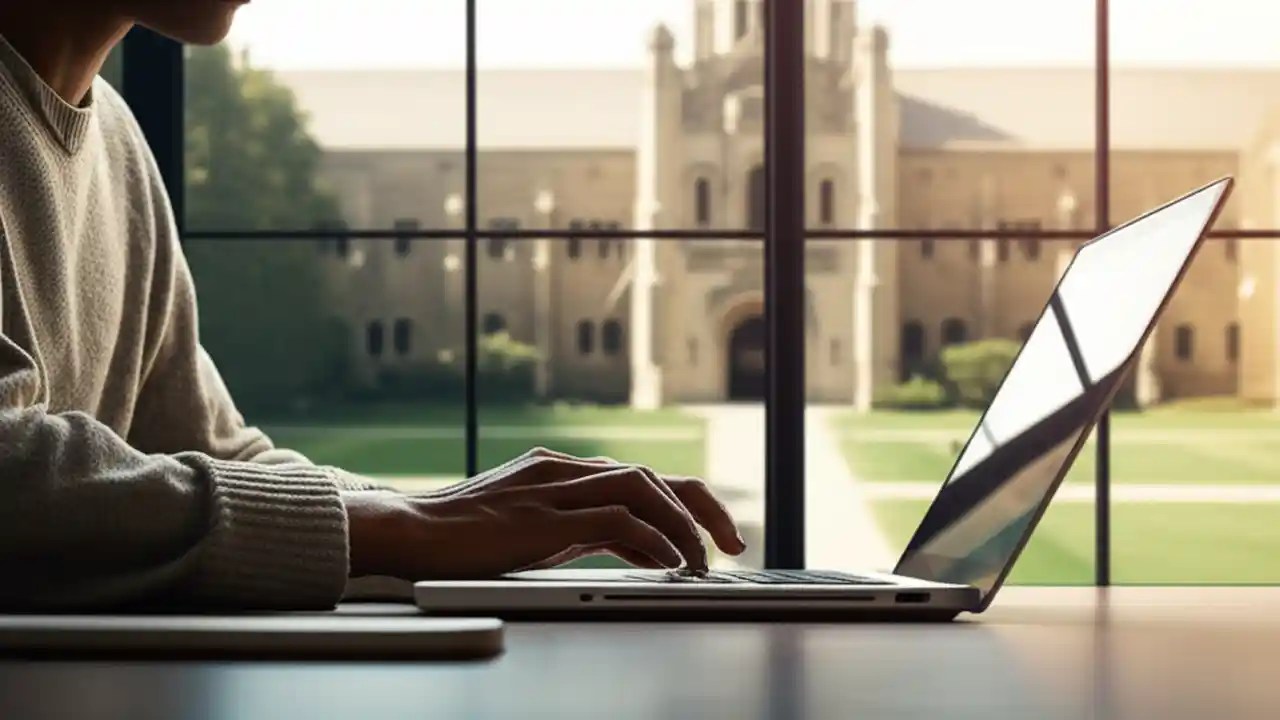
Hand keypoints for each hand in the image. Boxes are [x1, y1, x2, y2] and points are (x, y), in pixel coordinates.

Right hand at [345, 448, 745, 579]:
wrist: (408, 532)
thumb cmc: (461, 537)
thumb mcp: (532, 526)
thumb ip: (581, 529)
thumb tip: (640, 547)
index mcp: (561, 470)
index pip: (640, 476)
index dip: (684, 500)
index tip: (710, 532)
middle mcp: (564, 470)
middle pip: (654, 476)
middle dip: (701, 508)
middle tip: (732, 543)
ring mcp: (555, 490)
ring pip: (643, 490)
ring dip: (684, 525)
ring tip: (704, 560)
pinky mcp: (545, 519)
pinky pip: (618, 522)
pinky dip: (653, 541)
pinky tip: (669, 563)